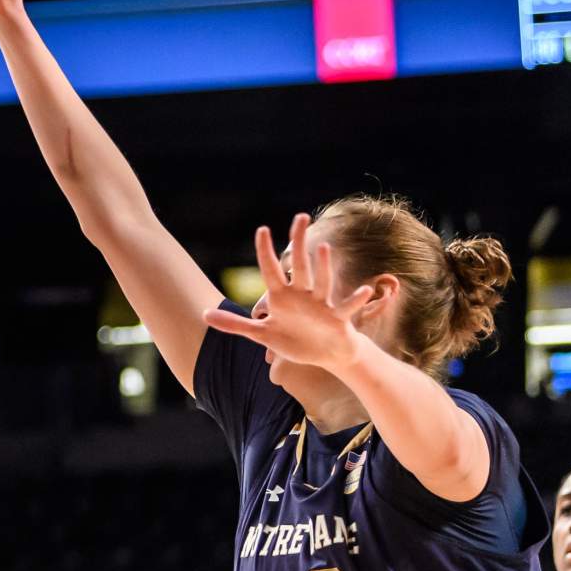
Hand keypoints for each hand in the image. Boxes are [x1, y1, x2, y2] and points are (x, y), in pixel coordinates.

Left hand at [204, 214, 371, 370]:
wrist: (324, 354)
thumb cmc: (294, 340)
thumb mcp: (261, 334)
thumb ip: (235, 324)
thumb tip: (204, 315)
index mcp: (282, 297)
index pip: (270, 270)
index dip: (265, 251)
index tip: (262, 228)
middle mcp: (302, 295)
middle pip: (300, 265)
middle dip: (299, 242)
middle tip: (301, 216)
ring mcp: (321, 305)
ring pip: (322, 282)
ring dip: (323, 267)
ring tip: (323, 248)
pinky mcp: (337, 319)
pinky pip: (348, 308)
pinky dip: (356, 300)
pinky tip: (366, 290)